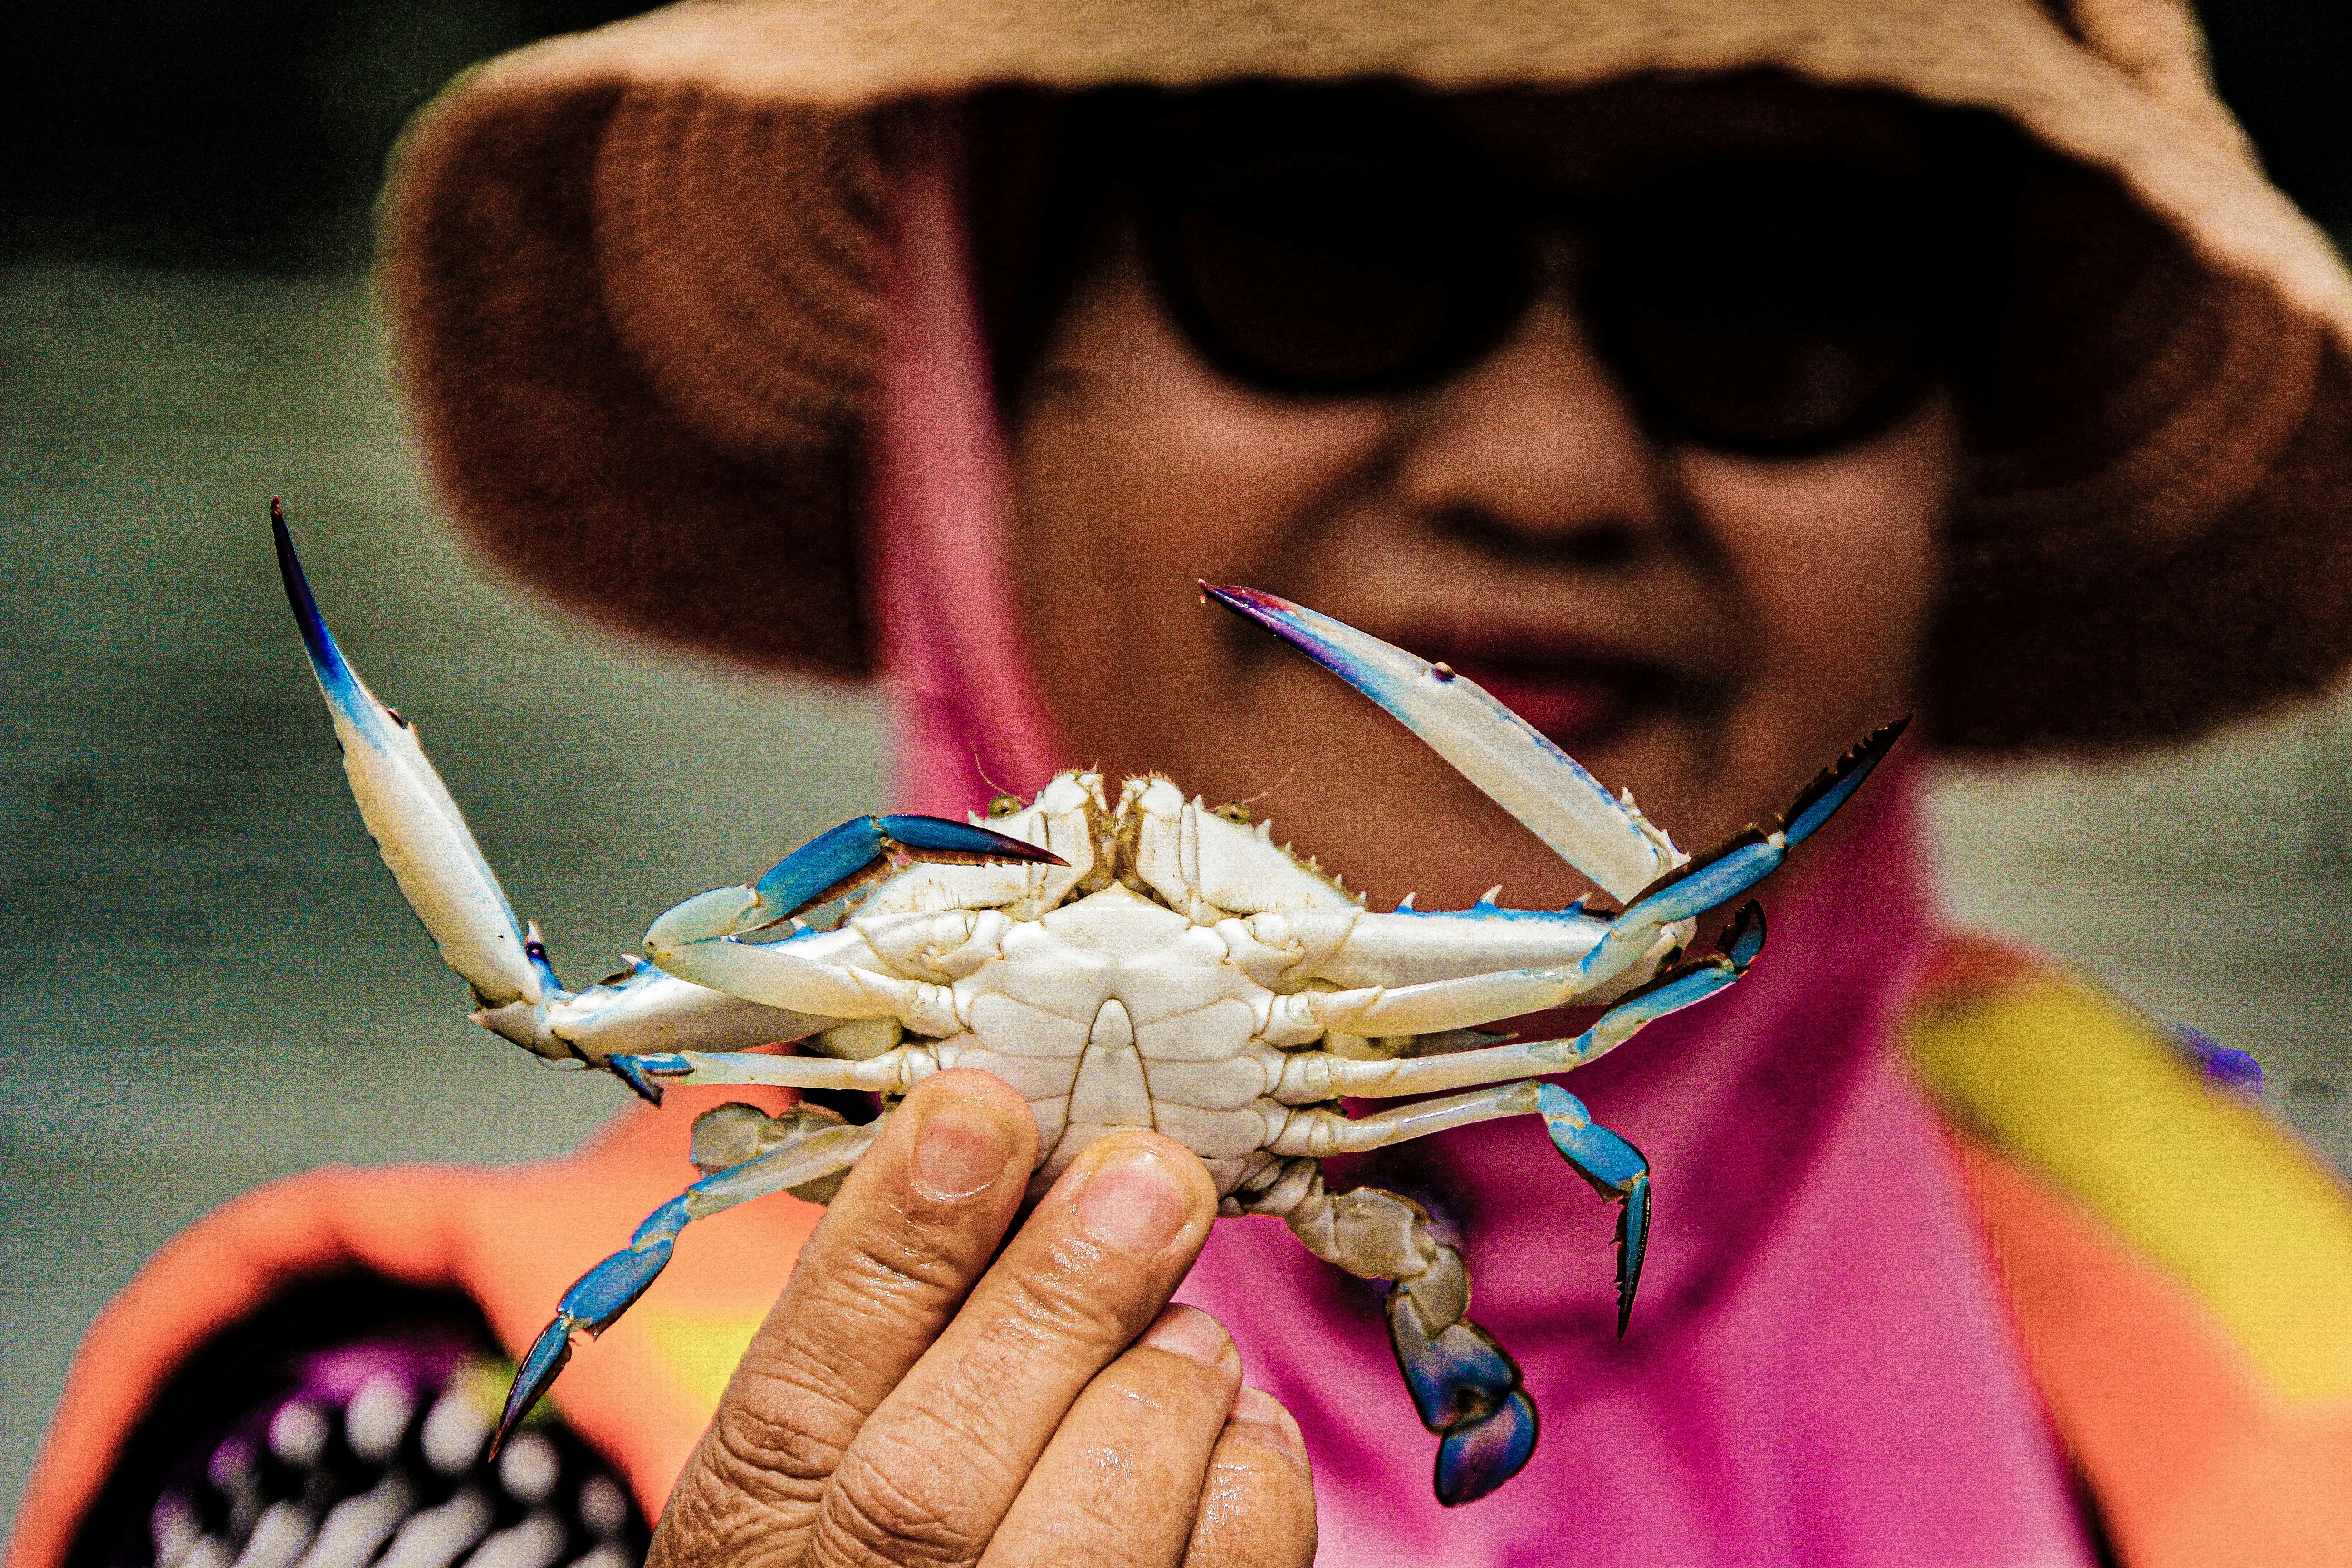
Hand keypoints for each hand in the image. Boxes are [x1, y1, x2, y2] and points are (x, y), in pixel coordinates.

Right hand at [647, 1069, 1316, 1567]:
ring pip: (1086, 1535)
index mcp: (750, 1547)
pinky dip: (1247, 1474)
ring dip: (1160, 1390)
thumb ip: (899, 1329)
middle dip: (1052, 1302)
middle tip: (1145, 1176)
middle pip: (930, 1481)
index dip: (889, 1246)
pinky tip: (1229, 1425)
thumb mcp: (837, 1442)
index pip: (791, 1402)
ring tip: (1182, 1326)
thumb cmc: (899, 1535)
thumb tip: (1000, 1142)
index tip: (978, 1111)